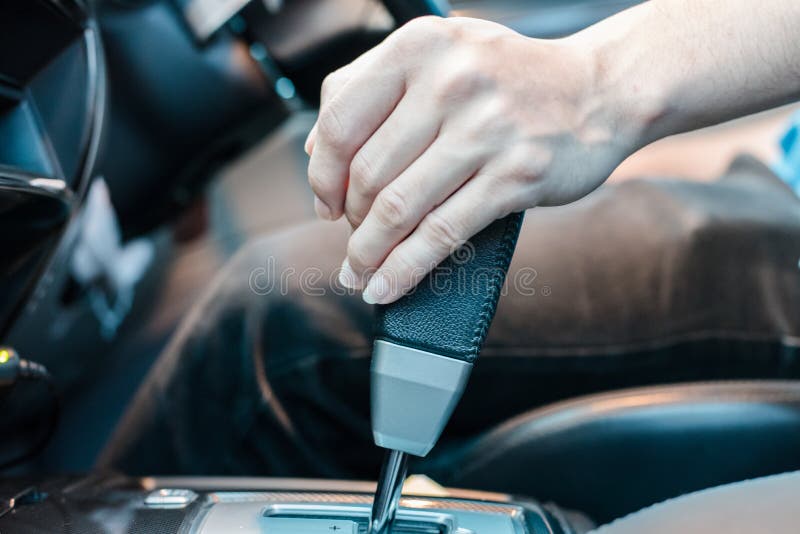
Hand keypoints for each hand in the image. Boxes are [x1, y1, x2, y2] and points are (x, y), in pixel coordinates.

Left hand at [306, 16, 635, 303]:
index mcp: (420, 47)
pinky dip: (405, 269)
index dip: (322, 174)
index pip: (340, 120)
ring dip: (367, 254)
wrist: (600, 90)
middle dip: (351, 221)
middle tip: (353, 240)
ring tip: (357, 274)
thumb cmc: (509, 79)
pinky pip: (442, 234)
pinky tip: (386, 287)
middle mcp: (450, 83)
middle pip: (368, 173)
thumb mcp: (439, 54)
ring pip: (398, 209)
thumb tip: (314, 148)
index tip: (325, 204)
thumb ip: (370, 86)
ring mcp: (485, 130)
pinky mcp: (514, 177)